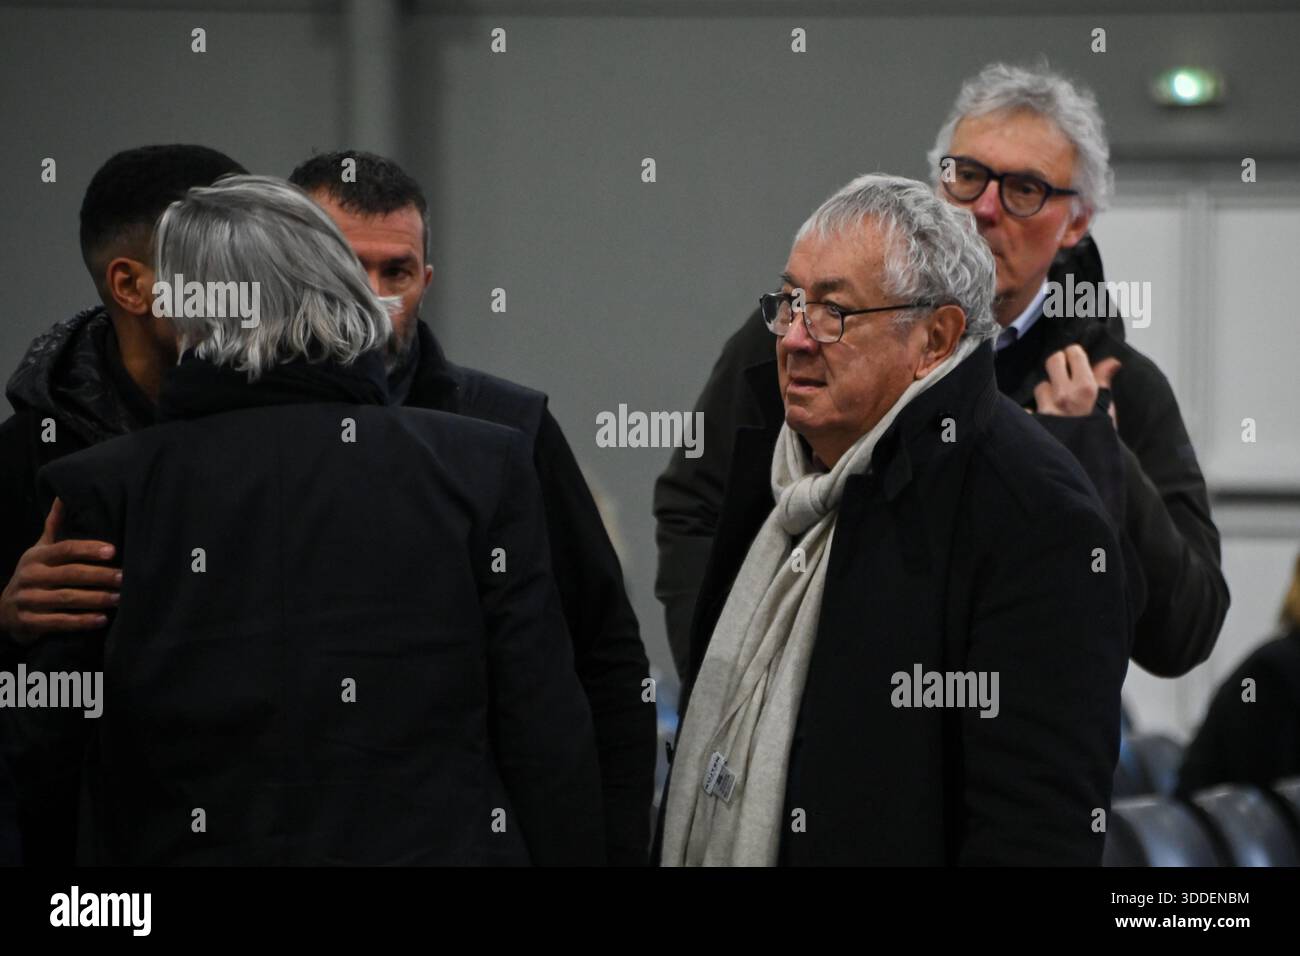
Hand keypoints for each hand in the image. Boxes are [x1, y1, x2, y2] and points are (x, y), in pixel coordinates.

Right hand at [0, 499, 119, 645]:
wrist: (3, 610)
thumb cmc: (34, 574)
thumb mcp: (40, 550)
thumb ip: (54, 525)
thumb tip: (64, 494)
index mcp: (37, 557)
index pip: (65, 549)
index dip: (89, 549)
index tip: (113, 551)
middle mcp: (30, 576)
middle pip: (69, 574)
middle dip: (99, 576)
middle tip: (124, 577)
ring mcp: (27, 600)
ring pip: (65, 599)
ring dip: (95, 599)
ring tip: (119, 598)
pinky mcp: (28, 622)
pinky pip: (58, 622)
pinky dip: (81, 622)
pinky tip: (102, 619)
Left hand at [1033, 345, 1120, 427]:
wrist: (1090, 465)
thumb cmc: (1100, 435)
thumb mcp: (1107, 407)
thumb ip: (1104, 382)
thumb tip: (1111, 361)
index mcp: (1086, 388)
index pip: (1073, 354)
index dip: (1074, 355)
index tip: (1076, 360)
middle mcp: (1065, 395)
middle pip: (1052, 361)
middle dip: (1059, 364)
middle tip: (1065, 373)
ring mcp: (1048, 409)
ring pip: (1041, 386)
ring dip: (1048, 391)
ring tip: (1058, 403)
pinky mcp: (1035, 422)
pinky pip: (1029, 408)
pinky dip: (1036, 412)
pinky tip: (1046, 418)